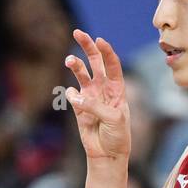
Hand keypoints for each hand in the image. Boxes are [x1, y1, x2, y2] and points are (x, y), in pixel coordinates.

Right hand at [65, 29, 131, 161]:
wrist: (107, 155)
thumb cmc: (118, 136)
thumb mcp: (113, 119)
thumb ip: (95, 106)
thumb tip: (75, 96)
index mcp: (117, 88)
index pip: (112, 64)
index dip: (106, 51)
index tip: (99, 40)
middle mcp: (103, 89)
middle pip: (95, 62)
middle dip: (86, 46)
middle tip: (77, 32)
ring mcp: (89, 97)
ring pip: (81, 74)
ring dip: (75, 65)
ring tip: (68, 61)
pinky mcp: (78, 108)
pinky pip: (71, 94)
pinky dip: (70, 93)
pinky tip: (72, 97)